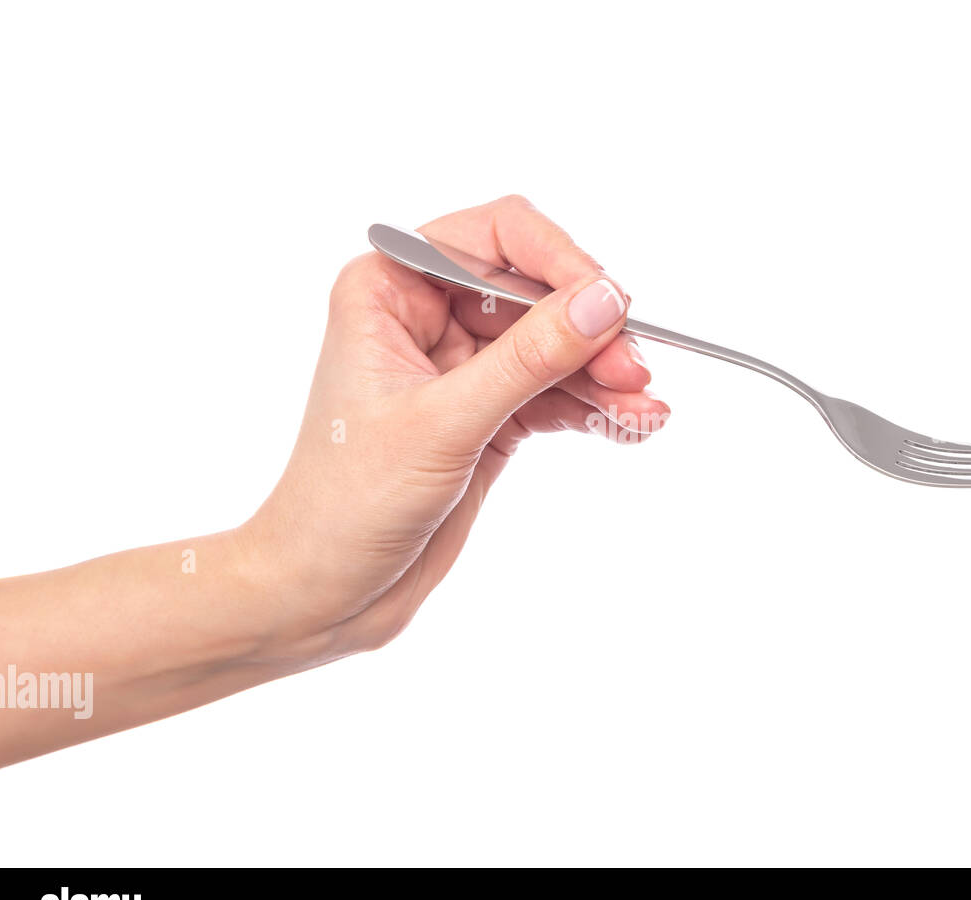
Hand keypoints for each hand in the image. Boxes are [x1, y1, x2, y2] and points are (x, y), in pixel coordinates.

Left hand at [244, 196, 669, 658]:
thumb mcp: (444, 424)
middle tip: (634, 370)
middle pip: (538, 293)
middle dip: (590, 331)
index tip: (609, 304)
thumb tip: (602, 302)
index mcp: (390, 289)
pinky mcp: (488, 415)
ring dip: (603, 375)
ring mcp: (463, 367)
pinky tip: (632, 425)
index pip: (496, 237)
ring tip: (645, 409)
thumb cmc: (345, 503)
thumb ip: (528, 360)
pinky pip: (556, 395)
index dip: (560, 262)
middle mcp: (428, 316)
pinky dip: (595, 408)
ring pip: (555, 347)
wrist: (325, 592)